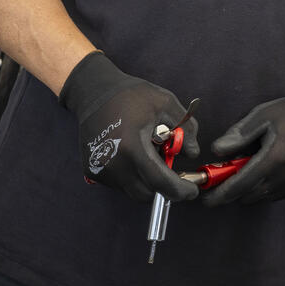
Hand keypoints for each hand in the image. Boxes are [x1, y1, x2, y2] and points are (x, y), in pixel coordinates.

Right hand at [58, 51, 199, 201]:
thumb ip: (186, 128)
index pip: (160, 182)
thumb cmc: (130, 95)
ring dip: (148, 181)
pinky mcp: (92, 170)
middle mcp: (114, 164)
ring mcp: (101, 169)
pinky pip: (120, 184)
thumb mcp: (166, 103)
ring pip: (133, 190)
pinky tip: (137, 155)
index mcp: (133, 147)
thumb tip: (192, 152)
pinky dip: (134, 177)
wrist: (94, 92)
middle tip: (174, 170)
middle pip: (147, 193)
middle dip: (165, 186)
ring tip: (152, 155)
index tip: (192, 190)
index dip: (180, 190)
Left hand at [201, 84, 284, 205]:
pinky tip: (260, 168)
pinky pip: (268, 195)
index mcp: (276, 156)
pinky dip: (258, 187)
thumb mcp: (261, 116)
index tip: (206, 198)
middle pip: (247, 194)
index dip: (221, 193)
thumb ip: (238, 135)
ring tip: (245, 164)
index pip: (241, 184)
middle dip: (230, 188)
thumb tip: (216, 152)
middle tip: (222, 172)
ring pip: (257, 197)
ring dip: (245, 187)